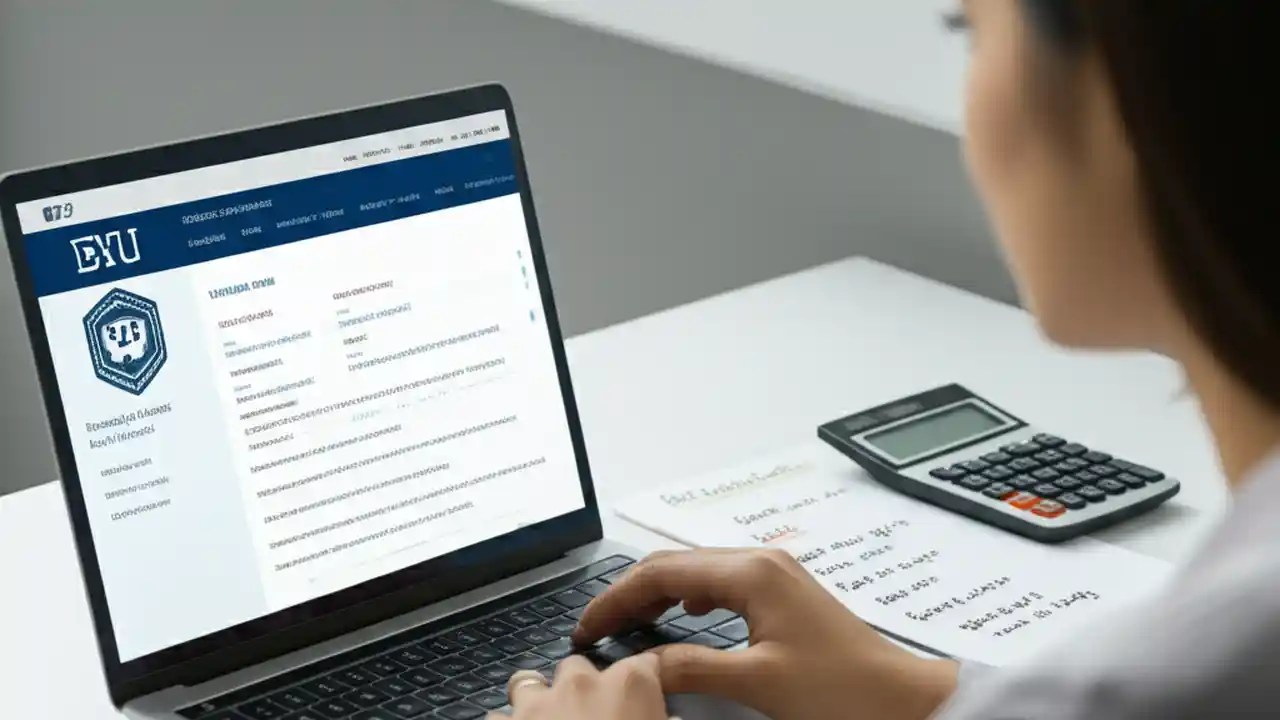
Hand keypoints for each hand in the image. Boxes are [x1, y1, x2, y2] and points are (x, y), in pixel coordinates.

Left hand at [496, 654, 667, 719]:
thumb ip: (664, 719)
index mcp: (630, 685)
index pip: (646, 662)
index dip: (646, 677)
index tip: (648, 692)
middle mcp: (580, 683)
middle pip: (579, 666)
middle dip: (583, 686)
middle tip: (591, 715)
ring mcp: (536, 704)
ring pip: (528, 682)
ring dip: (537, 698)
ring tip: (544, 718)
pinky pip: (497, 716)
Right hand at [572, 548, 957, 719]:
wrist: (903, 699)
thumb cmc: (842, 689)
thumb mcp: (757, 682)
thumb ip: (691, 667)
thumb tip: (639, 666)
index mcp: (752, 573)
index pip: (662, 572)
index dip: (616, 598)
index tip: (588, 627)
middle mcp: (762, 561)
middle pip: (675, 563)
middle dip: (629, 592)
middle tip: (597, 627)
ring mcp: (775, 574)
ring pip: (696, 571)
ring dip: (657, 593)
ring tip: (628, 624)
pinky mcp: (784, 593)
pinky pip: (720, 583)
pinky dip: (687, 597)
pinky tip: (683, 618)